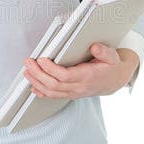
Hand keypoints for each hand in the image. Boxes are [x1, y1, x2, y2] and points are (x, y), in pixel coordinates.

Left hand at [22, 44, 138, 98]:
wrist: (116, 80)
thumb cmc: (112, 66)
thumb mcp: (112, 56)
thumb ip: (104, 51)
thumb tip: (94, 47)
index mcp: (87, 76)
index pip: (64, 76)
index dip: (50, 69)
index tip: (41, 59)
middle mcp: (79, 87)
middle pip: (54, 85)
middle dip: (38, 74)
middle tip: (29, 63)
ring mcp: (74, 93)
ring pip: (51, 92)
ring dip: (37, 82)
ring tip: (27, 72)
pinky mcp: (71, 94)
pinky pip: (54, 96)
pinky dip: (41, 93)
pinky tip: (33, 87)